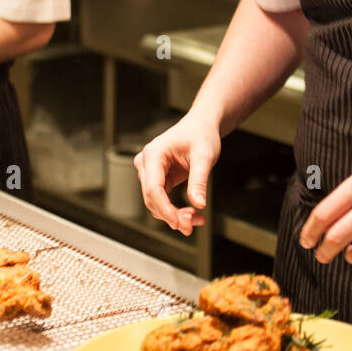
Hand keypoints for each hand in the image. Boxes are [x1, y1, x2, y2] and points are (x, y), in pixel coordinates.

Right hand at [134, 110, 220, 235]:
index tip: (180, 223)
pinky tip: (192, 214)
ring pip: (156, 203)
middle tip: (193, 224)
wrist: (202, 126)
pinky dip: (175, 210)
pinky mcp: (158, 178)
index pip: (153, 189)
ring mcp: (150, 171)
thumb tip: (198, 204)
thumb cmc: (202, 134)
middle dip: (172, 215)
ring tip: (197, 219)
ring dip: (174, 215)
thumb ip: (199, 180)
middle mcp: (147, 163)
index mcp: (154, 154)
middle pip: (152, 199)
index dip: (165, 209)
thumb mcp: (205, 156)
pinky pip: (162, 200)